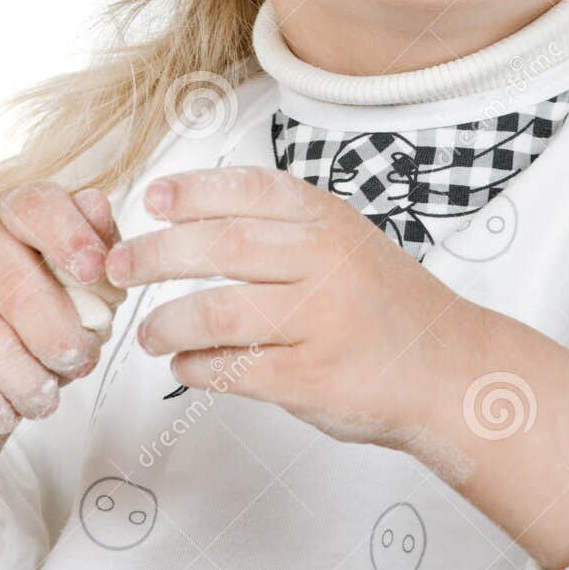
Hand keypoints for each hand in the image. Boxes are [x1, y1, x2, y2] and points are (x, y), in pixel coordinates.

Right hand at [0, 184, 121, 446]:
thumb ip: (94, 258)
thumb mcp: (75, 293)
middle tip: (78, 362)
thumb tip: (100, 218)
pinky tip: (6, 409)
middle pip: (18, 284)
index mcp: (8, 214)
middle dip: (60, 337)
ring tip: (44, 398)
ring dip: (32, 382)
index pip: (36, 206)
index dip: (71, 236)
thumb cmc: (28, 329)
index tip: (94, 272)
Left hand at [105, 165, 473, 447]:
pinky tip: (186, 366)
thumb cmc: (388, 306)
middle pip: (219, 246)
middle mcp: (323, 263)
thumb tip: (192, 217)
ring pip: (217, 312)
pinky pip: (233, 370)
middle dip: (156, 255)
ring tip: (149, 331)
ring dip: (168, 322)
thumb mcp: (347, 241)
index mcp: (327, 221)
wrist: (449, 369)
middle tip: (119, 266)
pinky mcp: (310, 378)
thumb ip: (284, 227)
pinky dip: (197, 368)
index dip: (190, 193)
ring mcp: (318, 321)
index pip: (246, 191)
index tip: (151, 200)